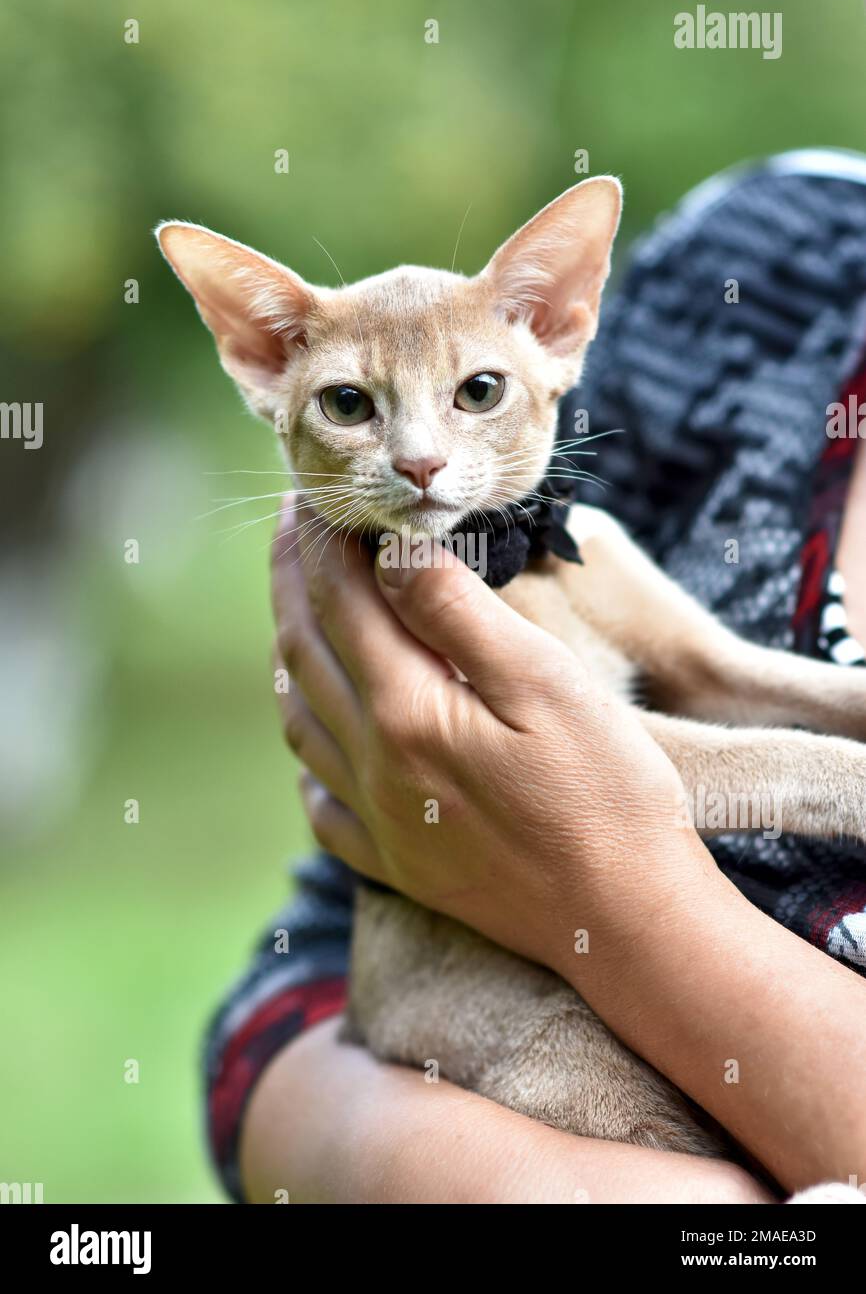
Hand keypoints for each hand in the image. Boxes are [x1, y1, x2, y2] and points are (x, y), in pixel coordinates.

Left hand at [271, 498, 716, 979]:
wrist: (628, 923)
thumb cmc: (607, 794)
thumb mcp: (546, 684)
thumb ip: (458, 615)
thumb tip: (392, 551)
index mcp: (407, 711)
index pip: (340, 602)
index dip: (320, 541)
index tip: (312, 494)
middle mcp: (373, 768)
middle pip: (305, 653)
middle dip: (291, 579)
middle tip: (289, 524)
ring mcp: (379, 822)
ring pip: (302, 721)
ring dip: (292, 652)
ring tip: (300, 609)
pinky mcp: (398, 864)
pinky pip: (321, 800)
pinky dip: (310, 749)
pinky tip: (321, 737)